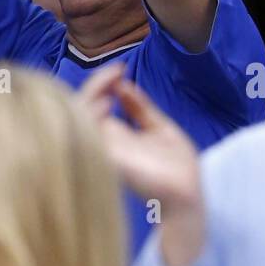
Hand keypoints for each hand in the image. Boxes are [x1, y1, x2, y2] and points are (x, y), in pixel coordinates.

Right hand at [80, 65, 205, 265]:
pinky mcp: (104, 159)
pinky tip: (107, 104)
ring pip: (76, 118)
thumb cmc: (176, 169)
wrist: (188, 196)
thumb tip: (125, 84)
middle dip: (94, 85)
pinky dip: (90, 116)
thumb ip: (141, 109)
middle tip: (115, 73)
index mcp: (114, 136)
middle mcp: (104, 143)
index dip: (100, 83)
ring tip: (110, 86)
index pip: (93, 105)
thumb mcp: (160, 129)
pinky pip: (85, 134)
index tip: (120, 69)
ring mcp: (102, 151)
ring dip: (89, 96)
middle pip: (79, 108)